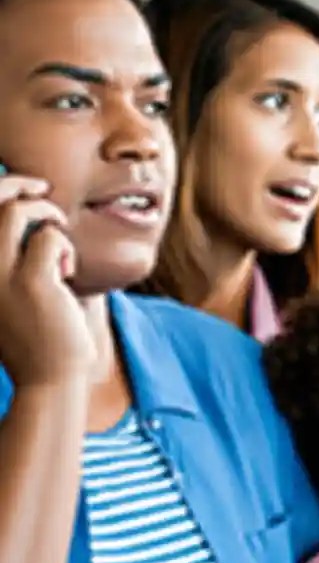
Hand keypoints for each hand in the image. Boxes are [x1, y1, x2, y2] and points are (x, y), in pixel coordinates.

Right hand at [0, 173, 92, 387]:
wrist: (48, 377)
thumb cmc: (35, 333)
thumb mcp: (9, 292)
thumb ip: (7, 257)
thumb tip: (23, 211)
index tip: (27, 188)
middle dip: (19, 185)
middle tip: (44, 190)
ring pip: (17, 212)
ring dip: (46, 214)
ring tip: (59, 239)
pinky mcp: (31, 282)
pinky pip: (49, 237)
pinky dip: (64, 246)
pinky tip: (67, 272)